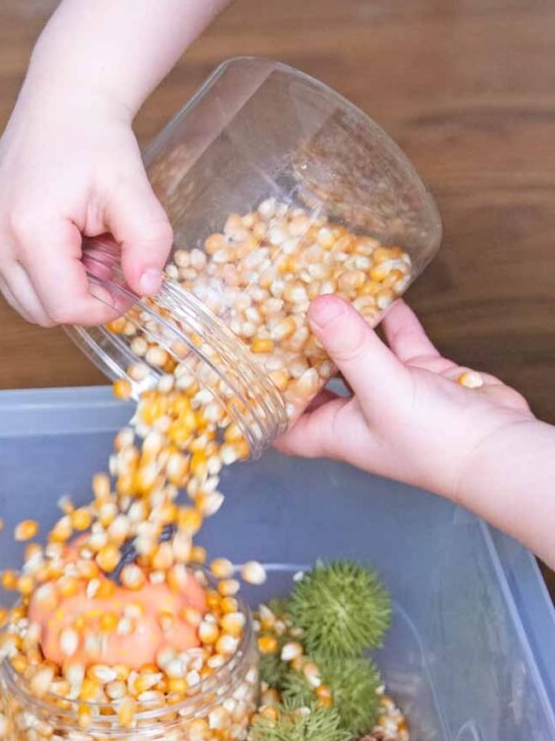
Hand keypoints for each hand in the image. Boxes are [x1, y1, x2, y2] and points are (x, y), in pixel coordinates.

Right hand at [0, 78, 172, 326]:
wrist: (64, 101)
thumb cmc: (97, 139)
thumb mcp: (133, 188)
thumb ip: (149, 242)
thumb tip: (149, 288)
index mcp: (27, 228)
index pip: (65, 306)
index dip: (105, 307)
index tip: (129, 282)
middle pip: (42, 312)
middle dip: (83, 298)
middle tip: (110, 259)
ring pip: (26, 301)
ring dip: (63, 288)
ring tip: (87, 246)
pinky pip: (14, 279)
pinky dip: (45, 273)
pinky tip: (65, 238)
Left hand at [276, 296, 534, 506]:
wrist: (498, 449)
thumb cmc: (434, 441)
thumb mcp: (381, 390)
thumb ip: (349, 346)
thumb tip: (316, 304)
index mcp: (334, 432)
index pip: (284, 423)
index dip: (261, 403)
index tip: (242, 369)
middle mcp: (358, 415)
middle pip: (315, 382)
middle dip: (299, 352)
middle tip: (276, 311)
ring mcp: (391, 394)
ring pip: (357, 356)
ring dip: (344, 329)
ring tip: (322, 293)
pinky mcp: (424, 376)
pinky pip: (400, 342)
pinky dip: (392, 319)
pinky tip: (382, 291)